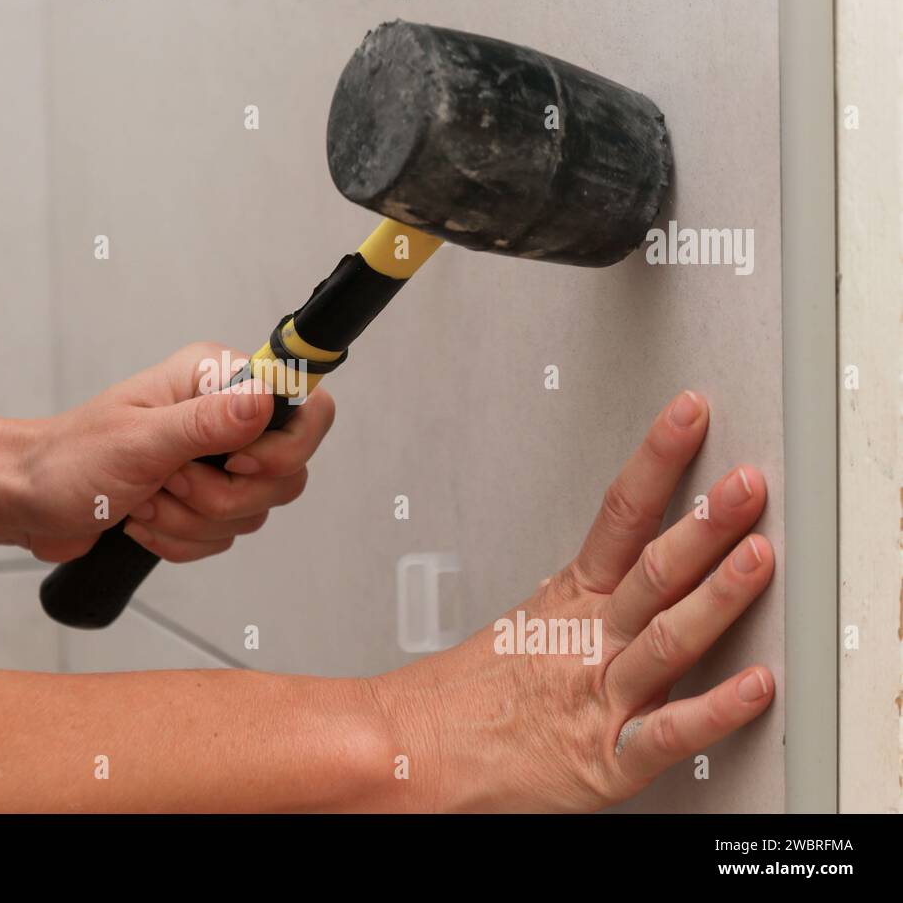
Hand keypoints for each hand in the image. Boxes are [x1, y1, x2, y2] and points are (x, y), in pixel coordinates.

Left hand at [7, 342, 334, 562]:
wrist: (32, 501)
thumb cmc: (68, 460)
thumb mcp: (137, 440)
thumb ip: (206, 423)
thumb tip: (264, 400)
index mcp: (214, 380)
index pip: (301, 402)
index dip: (282, 446)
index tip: (235, 464)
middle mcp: (225, 416)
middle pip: (285, 472)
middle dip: (221, 496)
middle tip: (167, 482)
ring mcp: (217, 461)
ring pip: (254, 512)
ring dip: (192, 520)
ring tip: (146, 500)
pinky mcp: (206, 501)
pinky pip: (227, 537)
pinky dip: (182, 539)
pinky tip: (145, 521)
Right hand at [368, 390, 775, 811]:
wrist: (417, 748)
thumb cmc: (474, 691)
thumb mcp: (530, 622)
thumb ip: (588, 596)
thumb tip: (624, 562)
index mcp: (573, 599)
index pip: (620, 514)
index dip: (657, 460)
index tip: (688, 415)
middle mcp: (590, 639)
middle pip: (650, 571)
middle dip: (703, 523)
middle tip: (744, 484)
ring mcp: (599, 696)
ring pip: (664, 640)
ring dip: (715, 597)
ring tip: (757, 558)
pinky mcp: (607, 759)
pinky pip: (668, 735)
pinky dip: (714, 712)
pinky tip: (756, 688)